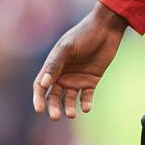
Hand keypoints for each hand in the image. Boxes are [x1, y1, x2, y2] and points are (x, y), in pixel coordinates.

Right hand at [32, 3, 126, 120]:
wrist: (106, 28)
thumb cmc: (83, 34)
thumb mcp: (67, 48)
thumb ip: (55, 64)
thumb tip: (43, 84)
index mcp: (53, 66)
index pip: (41, 86)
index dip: (38, 99)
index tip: (39, 110)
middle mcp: (63, 75)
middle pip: (54, 96)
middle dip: (54, 107)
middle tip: (56, 116)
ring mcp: (77, 79)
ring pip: (69, 99)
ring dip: (69, 108)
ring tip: (72, 114)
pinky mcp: (91, 81)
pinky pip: (86, 97)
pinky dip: (85, 104)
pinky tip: (86, 107)